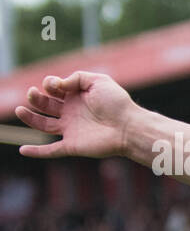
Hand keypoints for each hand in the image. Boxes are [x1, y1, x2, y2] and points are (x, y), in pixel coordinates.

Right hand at [15, 72, 136, 159]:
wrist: (130, 127)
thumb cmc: (118, 103)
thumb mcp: (99, 81)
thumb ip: (77, 77)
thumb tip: (58, 83)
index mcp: (77, 97)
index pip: (54, 89)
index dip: (50, 84)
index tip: (56, 84)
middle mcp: (72, 113)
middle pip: (46, 105)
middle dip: (36, 98)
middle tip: (32, 93)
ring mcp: (71, 130)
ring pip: (44, 125)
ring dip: (29, 118)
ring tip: (19, 110)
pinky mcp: (73, 145)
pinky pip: (52, 151)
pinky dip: (37, 152)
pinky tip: (23, 151)